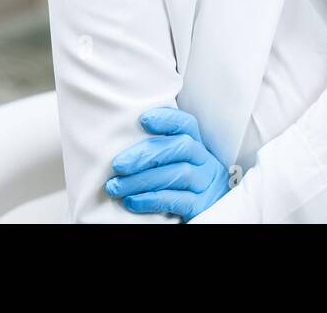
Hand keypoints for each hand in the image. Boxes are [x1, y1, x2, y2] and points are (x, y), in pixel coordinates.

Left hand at [104, 106, 230, 221]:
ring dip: (142, 180)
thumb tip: (119, 139)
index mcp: (195, 143)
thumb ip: (156, 146)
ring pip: (177, 174)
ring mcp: (204, 183)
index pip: (186, 124)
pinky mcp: (201, 206)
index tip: (143, 119)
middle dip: (146, 155)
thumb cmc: (181, 178)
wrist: (209, 208)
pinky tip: (132, 201)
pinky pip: (177, 200)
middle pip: (181, 147)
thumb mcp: (175, 159)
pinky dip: (152, 199)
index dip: (167, 119)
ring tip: (116, 187)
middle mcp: (203, 160)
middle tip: (118, 165)